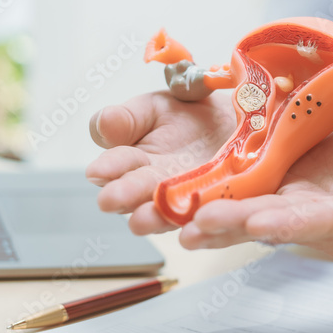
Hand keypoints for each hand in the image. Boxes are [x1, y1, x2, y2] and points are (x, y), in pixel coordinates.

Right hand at [85, 91, 235, 232]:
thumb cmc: (186, 115)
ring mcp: (184, 199)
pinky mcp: (214, 206)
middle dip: (125, 196)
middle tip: (111, 199)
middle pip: (137, 194)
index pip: (117, 165)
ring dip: (154, 217)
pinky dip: (199, 221)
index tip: (98, 171)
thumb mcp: (154, 108)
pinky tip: (193, 224)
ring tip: (142, 219)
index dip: (109, 167)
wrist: (234, 119)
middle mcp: (154, 186)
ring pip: (166, 214)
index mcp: (133, 161)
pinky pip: (206, 216)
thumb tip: (103, 122)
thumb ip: (127, 118)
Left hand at [177, 114, 332, 258]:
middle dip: (240, 225)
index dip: (294, 223)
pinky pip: (255, 201)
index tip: (261, 224)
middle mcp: (332, 224)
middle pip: (283, 226)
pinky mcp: (292, 193)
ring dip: (221, 222)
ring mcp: (308, 210)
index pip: (328, 222)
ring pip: (261, 218)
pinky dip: (222, 205)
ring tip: (182, 225)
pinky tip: (187, 210)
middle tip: (200, 226)